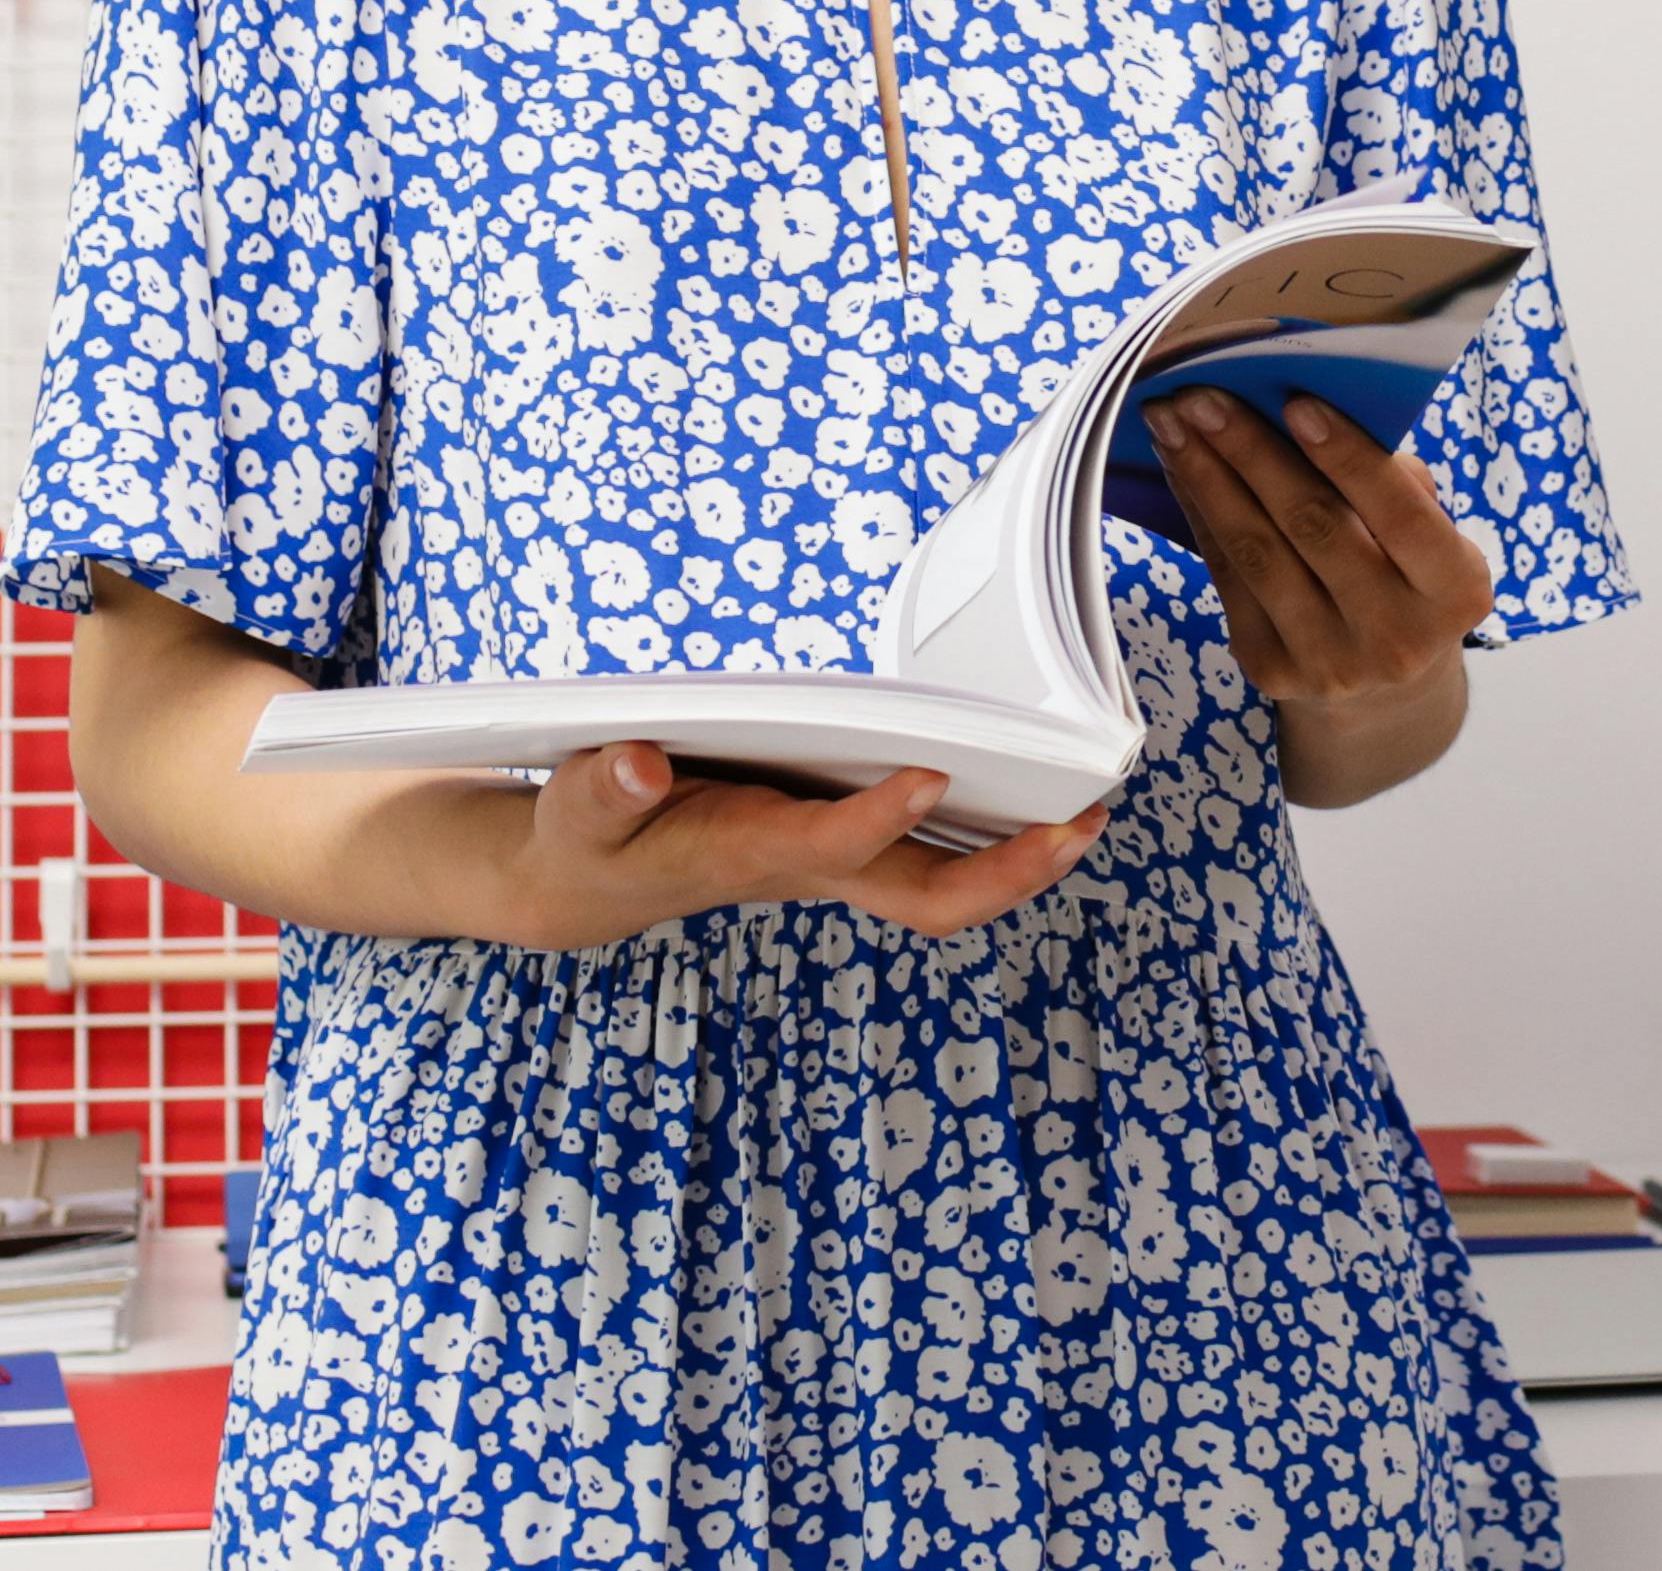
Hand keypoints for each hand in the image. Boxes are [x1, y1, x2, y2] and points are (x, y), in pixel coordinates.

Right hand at [481, 750, 1101, 952]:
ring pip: (939, 887)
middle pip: (921, 899)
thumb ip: (599, 790)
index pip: (823, 847)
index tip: (927, 776)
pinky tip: (1032, 804)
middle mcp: (805, 868)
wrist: (588, 887)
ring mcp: (831, 865)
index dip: (874, 822)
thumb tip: (637, 763)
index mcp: (742, 854)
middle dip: (1003, 876)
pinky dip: (988, 839)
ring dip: (1016, 863)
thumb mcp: (573, 814)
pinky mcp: (838, 848)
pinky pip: (930, 859)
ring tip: (1088, 816)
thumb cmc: (589, 842)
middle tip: (1079, 827)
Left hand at [1151, 391, 1493, 806]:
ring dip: (1207, 478)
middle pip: (1314, 527)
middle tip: (1203, 395)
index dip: (1348, 457)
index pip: (1401, 514)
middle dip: (1252, 453)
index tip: (1296, 401)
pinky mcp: (1272, 670)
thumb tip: (1309, 415)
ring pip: (1258, 552)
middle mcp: (1396, 636)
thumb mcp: (1431, 536)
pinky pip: (1228, 576)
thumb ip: (1393, 483)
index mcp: (1455, 591)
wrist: (1385, 692)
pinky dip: (1200, 514)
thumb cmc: (1408, 577)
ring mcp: (1330, 661)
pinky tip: (1181, 467)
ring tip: (1171, 422)